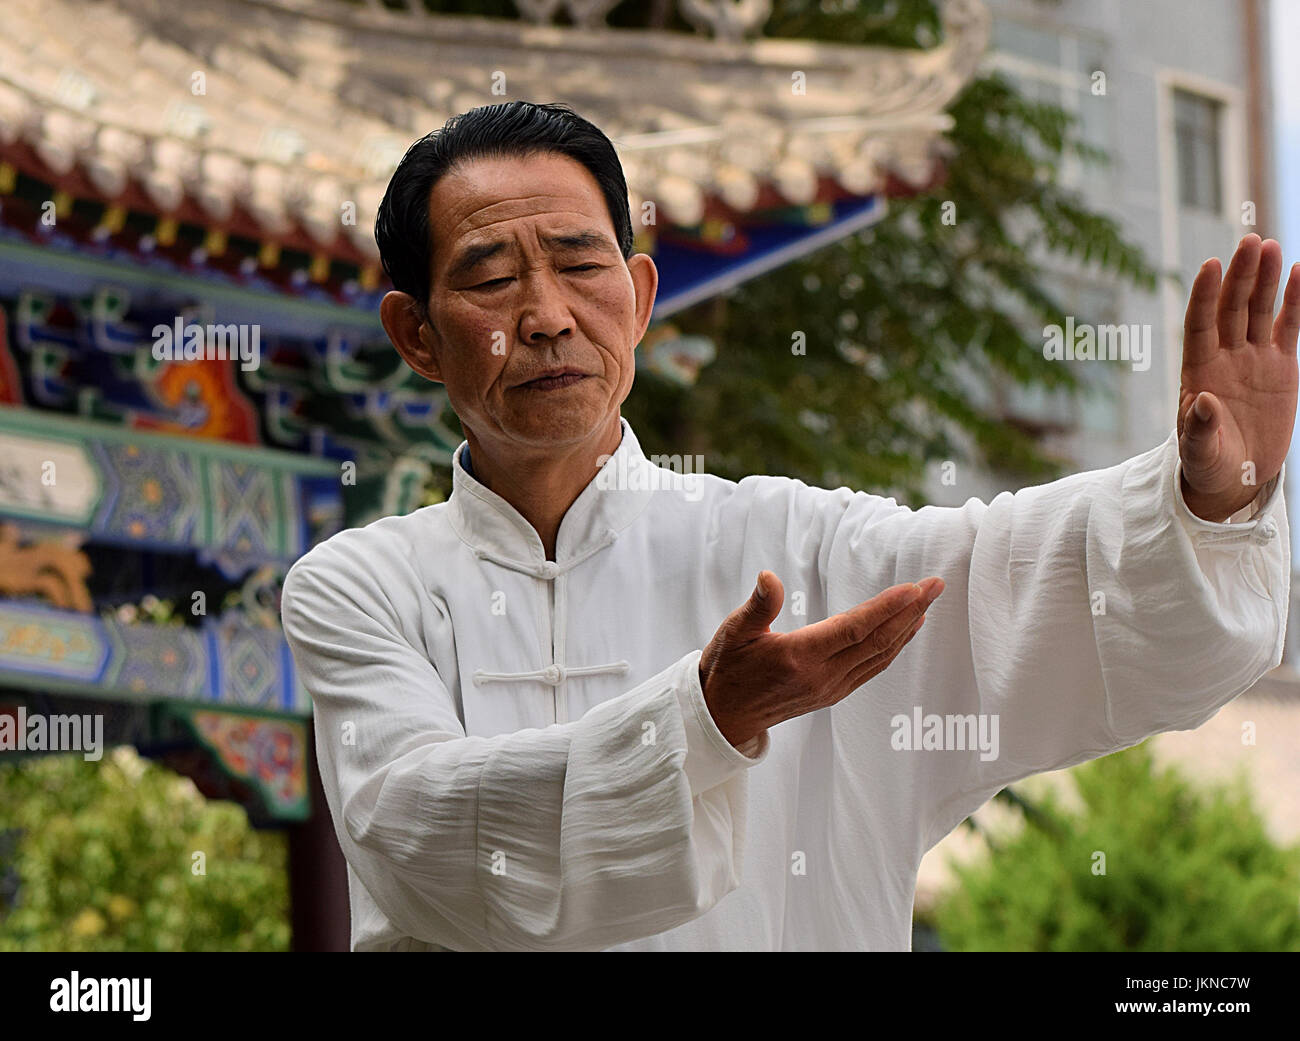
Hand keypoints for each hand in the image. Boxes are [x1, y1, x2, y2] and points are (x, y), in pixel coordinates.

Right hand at [698, 571, 944, 747]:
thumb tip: (769, 576)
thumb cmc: (728, 669)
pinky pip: (873, 668)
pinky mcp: (834, 693)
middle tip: (936, 585)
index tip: (914, 588)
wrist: (724, 715)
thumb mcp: (733, 632)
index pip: (853, 629)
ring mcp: (831, 688)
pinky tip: (906, 630)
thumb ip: (758, 605)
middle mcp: (821, 676)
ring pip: (881, 656)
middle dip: (911, 611)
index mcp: (798, 657)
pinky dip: (895, 647)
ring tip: (929, 601)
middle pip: (878, 641)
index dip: (886, 608)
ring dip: (908, 628)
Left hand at [1178, 234, 1299, 520]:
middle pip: (1231, 308)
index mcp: (1198, 373)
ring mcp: (1253, 358)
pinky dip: (1295, 300)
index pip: (1200, 325)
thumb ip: (1199, 429)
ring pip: (1259, 310)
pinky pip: (1289, 326)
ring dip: (1264, 279)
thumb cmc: (1208, 465)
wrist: (1234, 477)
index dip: (1205, 295)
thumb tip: (1203, 402)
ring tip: (1270, 246)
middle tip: (1251, 242)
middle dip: (1240, 276)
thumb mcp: (1201, 454)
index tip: (1211, 265)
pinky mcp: (1281, 366)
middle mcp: (1224, 357)